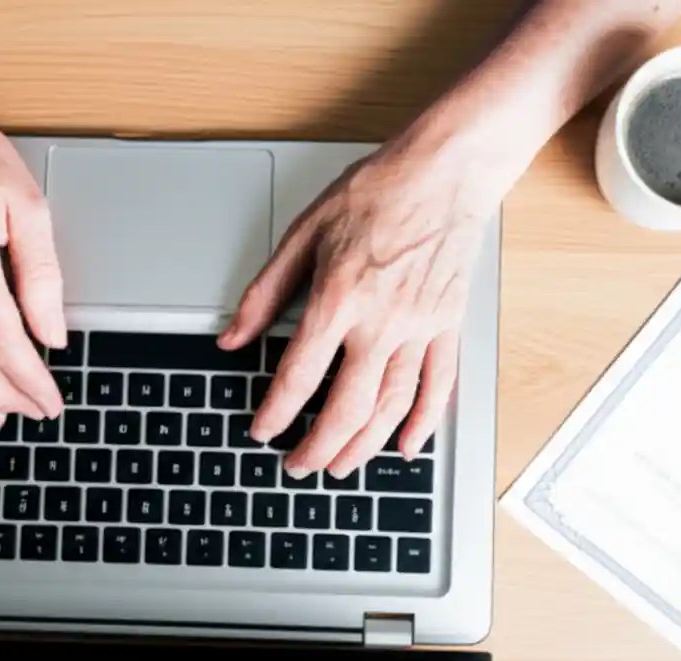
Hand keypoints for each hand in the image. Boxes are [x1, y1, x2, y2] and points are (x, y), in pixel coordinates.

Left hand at [218, 143, 492, 478]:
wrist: (445, 173)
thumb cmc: (377, 193)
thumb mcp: (304, 232)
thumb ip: (266, 291)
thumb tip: (233, 336)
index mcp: (339, 297)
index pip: (300, 374)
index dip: (276, 412)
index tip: (262, 432)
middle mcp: (382, 321)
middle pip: (347, 406)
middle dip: (318, 446)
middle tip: (299, 465)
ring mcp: (420, 327)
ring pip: (392, 405)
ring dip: (364, 445)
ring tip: (341, 466)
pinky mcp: (448, 325)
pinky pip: (438, 385)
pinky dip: (423, 422)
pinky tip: (406, 446)